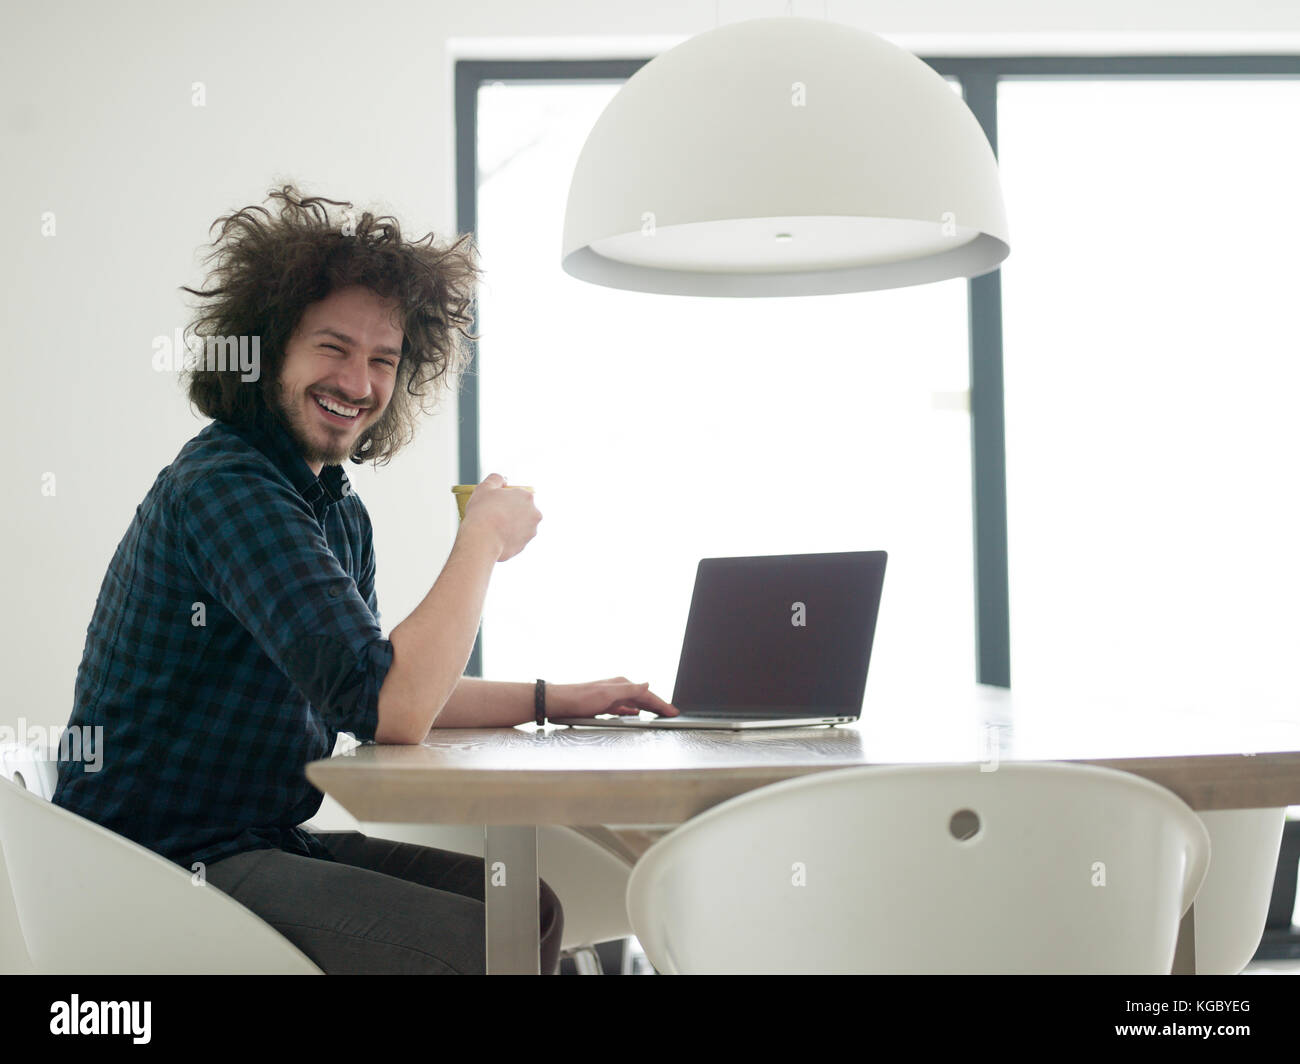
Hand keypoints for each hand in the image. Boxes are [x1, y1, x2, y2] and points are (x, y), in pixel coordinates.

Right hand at [461, 473, 541, 561]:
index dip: (506, 498)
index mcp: (527, 497)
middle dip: (511, 512)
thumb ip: (495, 479)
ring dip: (511, 526)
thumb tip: (502, 480)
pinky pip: (515, 540)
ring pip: (520, 526)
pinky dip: (507, 539)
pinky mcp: (524, 546)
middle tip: (495, 516)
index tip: (496, 503)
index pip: (518, 495)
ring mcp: (531, 531)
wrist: (482, 539)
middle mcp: (534, 514)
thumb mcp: (485, 487)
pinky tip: (495, 538)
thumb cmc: (482, 512)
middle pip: (522, 510)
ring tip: (494, 528)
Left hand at [547, 677, 679, 718]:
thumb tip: (647, 683)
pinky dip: (634, 710)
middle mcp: (618, 688)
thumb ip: (629, 690)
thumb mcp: (607, 694)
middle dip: (658, 705)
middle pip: (644, 697)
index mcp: (621, 684)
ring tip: (659, 713)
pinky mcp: (603, 705)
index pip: (647, 693)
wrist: (558, 703)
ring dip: (648, 707)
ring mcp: (611, 696)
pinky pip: (625, 707)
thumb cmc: (580, 699)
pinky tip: (635, 713)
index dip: (661, 703)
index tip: (673, 711)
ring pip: (635, 702)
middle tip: (671, 714)